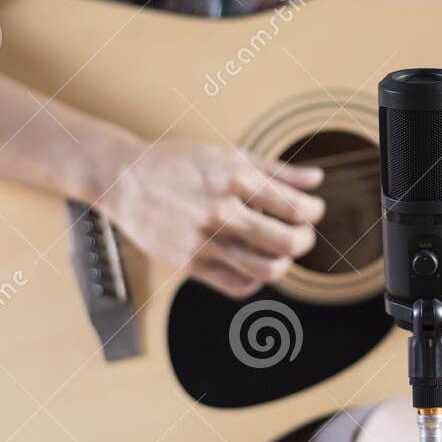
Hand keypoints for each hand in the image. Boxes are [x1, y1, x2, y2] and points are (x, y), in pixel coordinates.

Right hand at [99, 139, 324, 297]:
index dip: (314, 213)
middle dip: (304, 241)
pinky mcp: (191, 264)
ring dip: (282, 263)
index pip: (298, 209)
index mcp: (236, 180)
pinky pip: (238, 286)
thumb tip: (317, 180)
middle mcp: (222, 212)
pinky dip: (254, 280)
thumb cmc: (178, 163)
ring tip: (277, 251)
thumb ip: (277, 171)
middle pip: (288, 243)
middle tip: (301, 235)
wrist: (125, 179)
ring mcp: (206, 241)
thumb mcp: (230, 155)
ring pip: (267, 270)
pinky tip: (251, 263)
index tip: (310, 212)